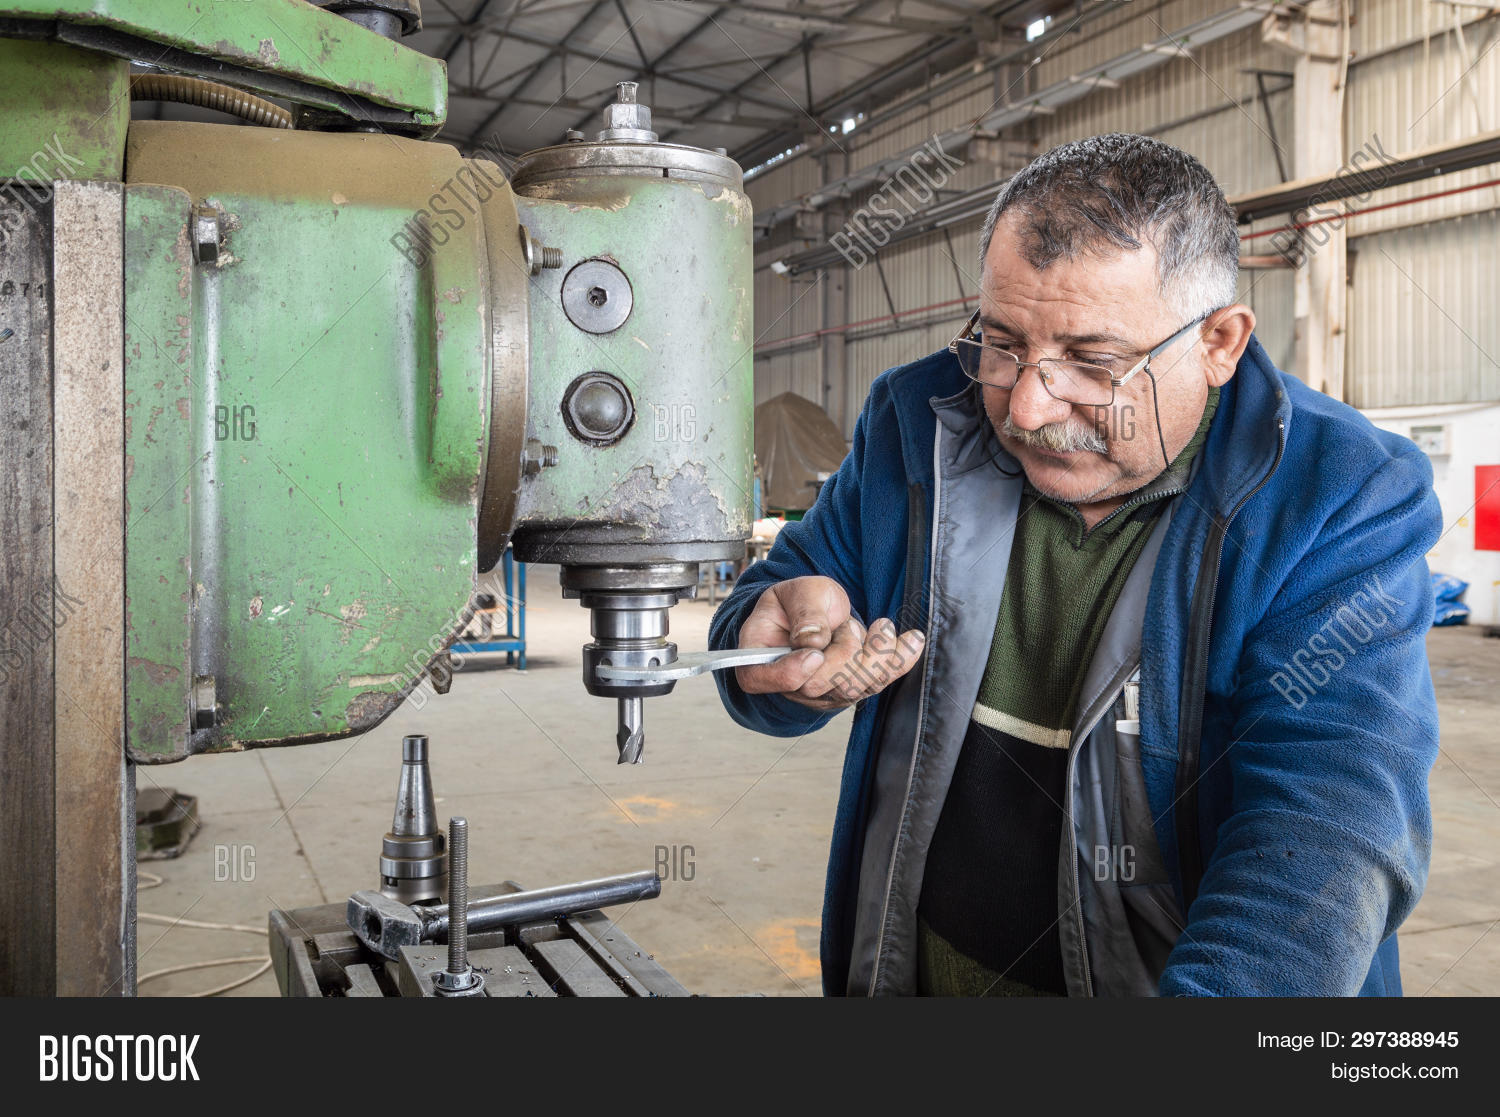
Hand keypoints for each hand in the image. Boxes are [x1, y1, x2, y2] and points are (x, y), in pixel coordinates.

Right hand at [735, 576, 925, 710]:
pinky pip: (877, 681)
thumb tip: (811, 642)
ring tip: (878, 626)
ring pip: (852, 687)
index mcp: (759, 657)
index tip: (814, 653)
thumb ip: (805, 613)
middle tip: (847, 625)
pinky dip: (898, 659)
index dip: (790, 672)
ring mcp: (819, 692)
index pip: (762, 679)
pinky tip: (913, 640)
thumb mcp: (799, 592)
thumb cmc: (799, 599)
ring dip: (874, 652)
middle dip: (844, 652)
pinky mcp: (849, 690)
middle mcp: (788, 683)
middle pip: (816, 686)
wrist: (818, 608)